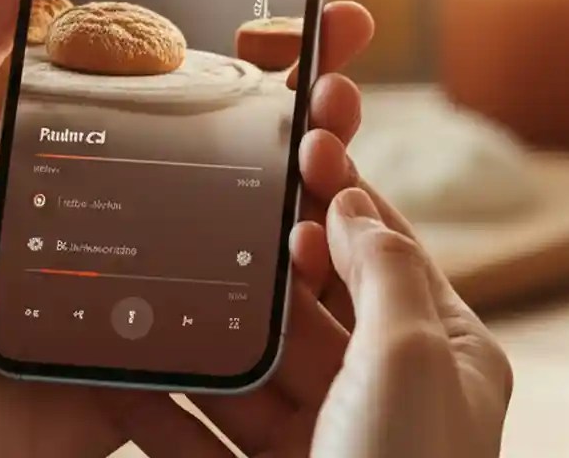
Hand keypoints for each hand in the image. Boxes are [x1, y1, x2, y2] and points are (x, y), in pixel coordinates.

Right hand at [172, 157, 512, 456]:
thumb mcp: (412, 358)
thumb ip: (383, 270)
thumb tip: (352, 199)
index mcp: (441, 356)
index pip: (388, 254)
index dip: (348, 195)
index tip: (308, 140)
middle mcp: (379, 392)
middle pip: (309, 304)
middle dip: (265, 256)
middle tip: (224, 190)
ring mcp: (317, 437)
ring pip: (247, 364)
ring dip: (204, 325)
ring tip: (160, 274)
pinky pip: (194, 433)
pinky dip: (159, 404)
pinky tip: (127, 370)